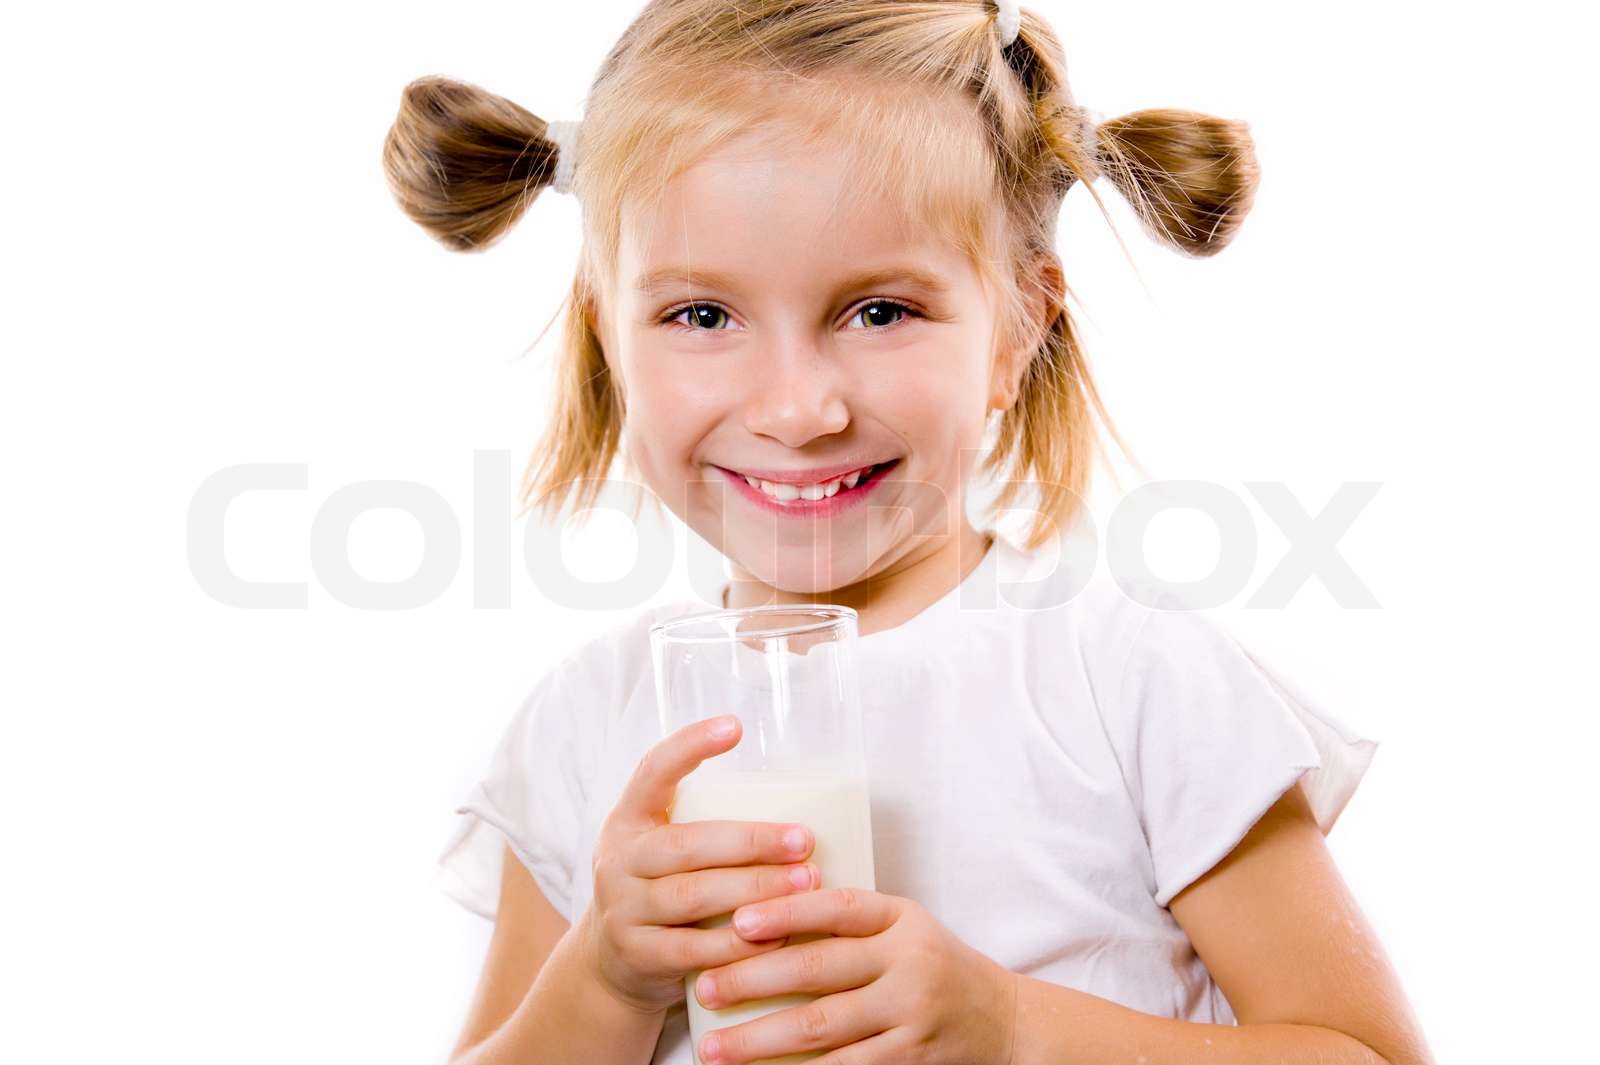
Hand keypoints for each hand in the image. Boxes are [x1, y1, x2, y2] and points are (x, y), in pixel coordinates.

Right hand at [576, 714, 823, 1015]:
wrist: (611, 966)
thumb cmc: (662, 891)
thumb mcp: (664, 848)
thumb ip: (706, 826)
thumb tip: (803, 801)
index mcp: (629, 819)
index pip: (653, 771)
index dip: (690, 746)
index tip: (735, 726)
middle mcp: (619, 859)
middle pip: (687, 844)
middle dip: (752, 842)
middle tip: (806, 840)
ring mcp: (623, 909)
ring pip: (693, 895)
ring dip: (755, 890)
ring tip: (805, 884)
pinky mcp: (637, 955)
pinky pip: (694, 950)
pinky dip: (739, 943)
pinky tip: (780, 938)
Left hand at [691, 886, 1018, 1064]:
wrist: (1005, 1020)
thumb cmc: (933, 967)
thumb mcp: (903, 929)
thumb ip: (849, 924)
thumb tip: (757, 923)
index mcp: (900, 918)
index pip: (836, 907)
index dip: (786, 913)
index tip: (736, 922)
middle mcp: (909, 960)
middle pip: (819, 967)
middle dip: (754, 980)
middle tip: (705, 989)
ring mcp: (911, 1011)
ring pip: (824, 1025)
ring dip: (762, 1038)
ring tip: (717, 1048)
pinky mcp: (911, 1056)